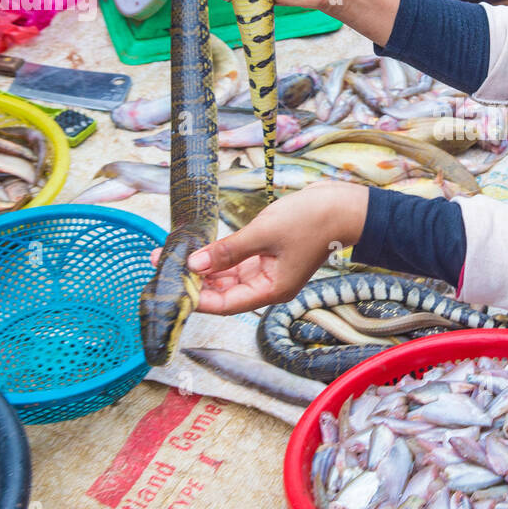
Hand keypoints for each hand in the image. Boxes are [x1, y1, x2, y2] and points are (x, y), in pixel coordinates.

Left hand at [162, 181, 368, 314]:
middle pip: (224, 291)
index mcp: (272, 290)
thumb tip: (193, 265)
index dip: (198, 298)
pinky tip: (198, 248)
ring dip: (204, 266)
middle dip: (195, 280)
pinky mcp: (269, 252)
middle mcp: (268, 284)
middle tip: (163, 265)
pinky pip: (238, 260)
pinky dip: (219, 255)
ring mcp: (269, 269)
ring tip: (174, 255)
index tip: (172, 286)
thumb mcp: (263, 234)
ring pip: (229, 275)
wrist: (344, 205)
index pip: (225, 304)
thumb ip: (227, 251)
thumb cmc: (312, 221)